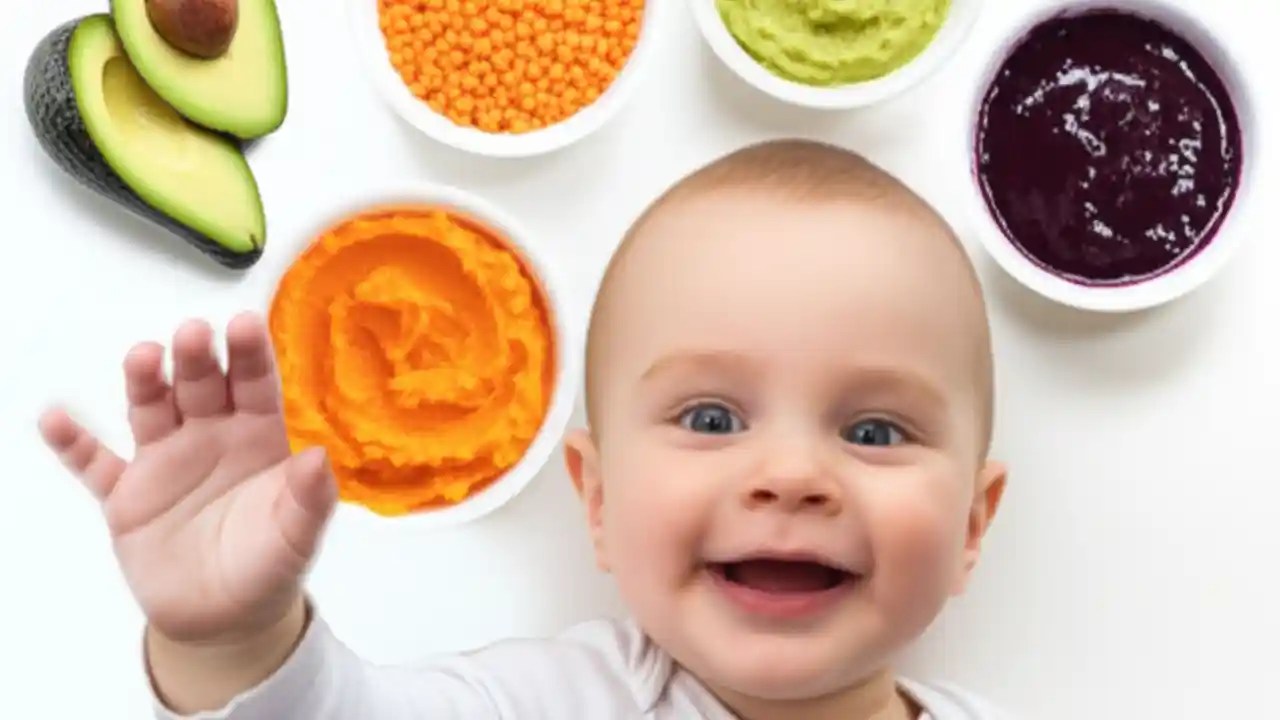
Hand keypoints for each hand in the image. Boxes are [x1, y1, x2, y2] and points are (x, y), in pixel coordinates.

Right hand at [38, 312, 336, 645]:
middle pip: (201, 387)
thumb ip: (311, 498)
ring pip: (152, 410)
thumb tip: (320, 458)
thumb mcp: (298, 536)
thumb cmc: (269, 564)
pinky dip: (74, 443)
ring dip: (146, 383)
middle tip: (192, 334)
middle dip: (196, 360)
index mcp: (257, 438)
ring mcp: (166, 461)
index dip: (251, 355)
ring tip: (143, 357)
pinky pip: (95, 465)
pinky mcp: (127, 496)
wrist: (223, 618)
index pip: (256, 387)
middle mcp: (210, 436)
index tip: (245, 323)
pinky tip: (55, 419)